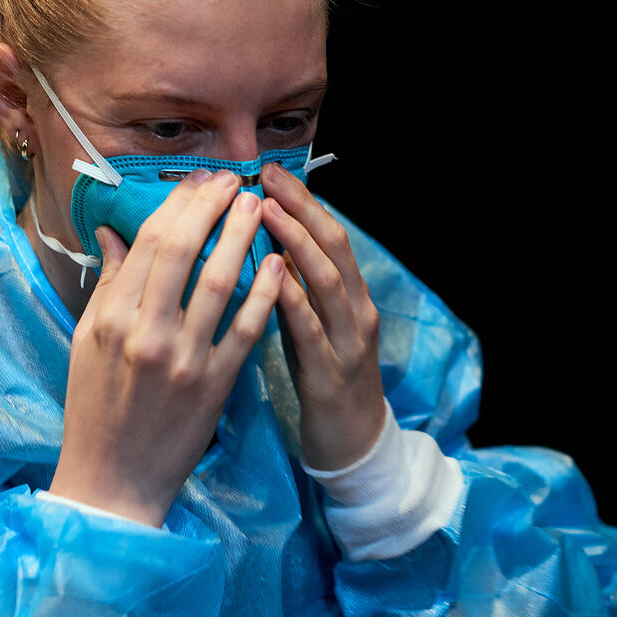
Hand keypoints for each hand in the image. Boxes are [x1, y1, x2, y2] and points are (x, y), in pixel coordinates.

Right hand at [50, 169, 285, 525]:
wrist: (113, 482)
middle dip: (210, 208)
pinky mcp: (215, 385)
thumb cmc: (95, 409)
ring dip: (240, 237)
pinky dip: (263, 293)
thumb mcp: (87, 344)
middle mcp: (146, 334)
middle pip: (182, 253)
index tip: (197, 182)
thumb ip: (108, 287)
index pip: (147, 245)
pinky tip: (278, 263)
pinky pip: (246, 330)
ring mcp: (184, 360)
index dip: (176, 206)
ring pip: (217, 283)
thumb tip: (117, 233)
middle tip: (233, 180)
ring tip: (258, 206)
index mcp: (112, 320)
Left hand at [261, 163, 385, 470]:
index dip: (301, 200)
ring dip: (296, 242)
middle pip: (333, 245)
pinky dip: (292, 298)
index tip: (269, 170)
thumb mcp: (314, 324)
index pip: (329, 234)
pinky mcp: (332, 374)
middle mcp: (355, 309)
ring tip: (265, 211)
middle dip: (300, 206)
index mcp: (349, 295)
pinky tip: (270, 277)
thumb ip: (296, 285)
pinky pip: (311, 329)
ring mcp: (347, 340)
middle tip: (266, 175)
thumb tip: (261, 241)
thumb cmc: (324, 379)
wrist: (354, 446)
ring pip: (327, 280)